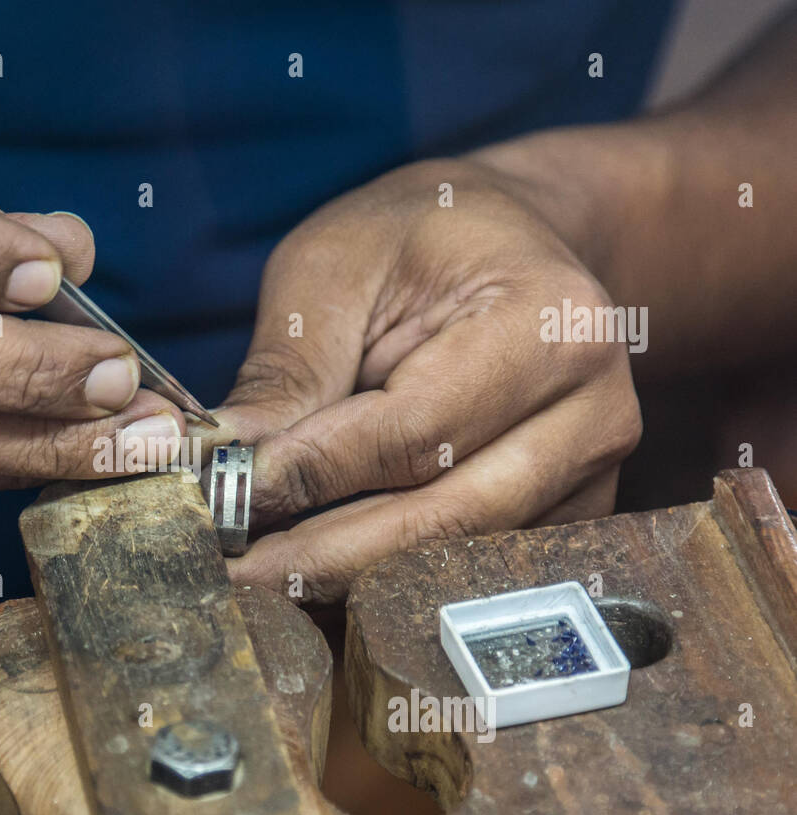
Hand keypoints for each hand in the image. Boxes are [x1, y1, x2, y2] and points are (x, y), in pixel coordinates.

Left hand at [210, 157, 642, 602]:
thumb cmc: (420, 236)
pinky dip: (392, 576)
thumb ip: (286, 370)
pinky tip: (321, 573)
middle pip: (447, 517)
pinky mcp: (573, 514)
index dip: (317, 473)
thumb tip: (219, 462)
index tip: (231, 496)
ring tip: (265, 577)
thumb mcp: (333, 268)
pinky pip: (473, 565)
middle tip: (237, 575)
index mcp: (550, 324)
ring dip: (353, 578)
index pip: (417, 431)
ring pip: (458, 555)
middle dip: (328, 555)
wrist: (514, 236)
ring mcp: (593, 473)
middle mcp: (595, 411)